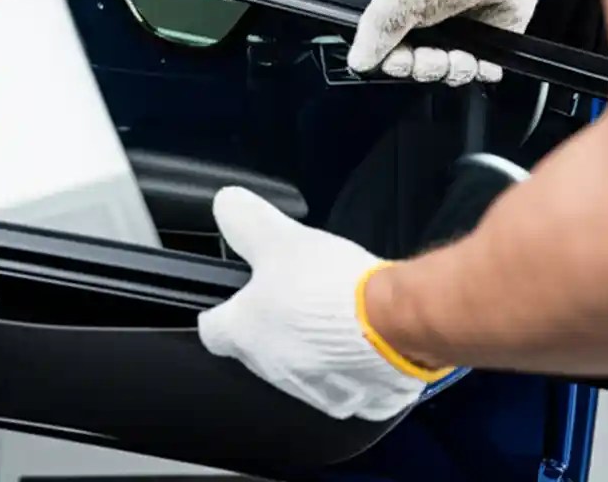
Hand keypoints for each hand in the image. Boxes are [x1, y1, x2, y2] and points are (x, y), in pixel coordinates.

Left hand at [198, 187, 436, 420]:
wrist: (396, 324)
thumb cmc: (327, 286)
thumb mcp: (280, 239)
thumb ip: (246, 222)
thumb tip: (225, 204)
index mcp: (244, 335)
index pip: (211, 332)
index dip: (219, 312)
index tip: (232, 299)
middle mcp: (270, 371)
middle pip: (256, 349)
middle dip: (269, 326)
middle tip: (293, 296)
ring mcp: (312, 392)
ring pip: (297, 368)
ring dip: (307, 347)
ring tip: (330, 315)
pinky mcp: (353, 402)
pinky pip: (339, 384)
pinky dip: (345, 367)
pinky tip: (361, 341)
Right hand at [347, 0, 561, 85]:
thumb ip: (374, 31)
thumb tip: (357, 61)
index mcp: (397, 7)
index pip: (386, 52)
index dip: (396, 63)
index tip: (405, 58)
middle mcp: (426, 21)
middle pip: (417, 67)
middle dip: (426, 67)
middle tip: (434, 54)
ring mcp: (460, 31)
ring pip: (448, 72)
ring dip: (454, 69)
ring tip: (461, 54)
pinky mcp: (490, 37)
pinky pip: (482, 69)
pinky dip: (483, 70)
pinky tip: (483, 59)